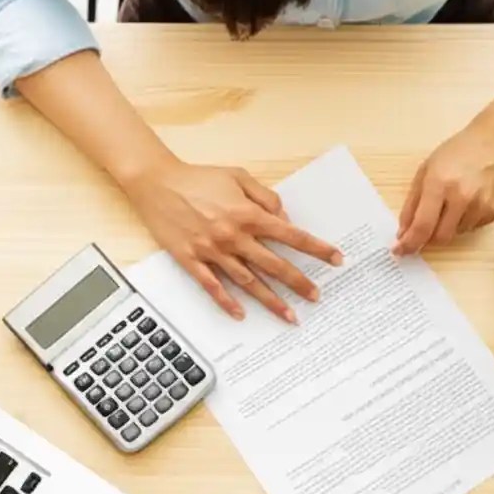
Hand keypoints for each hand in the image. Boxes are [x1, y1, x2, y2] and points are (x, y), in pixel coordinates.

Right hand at [124, 159, 342, 322]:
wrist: (157, 182)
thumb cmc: (199, 177)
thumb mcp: (238, 177)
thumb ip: (265, 198)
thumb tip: (284, 220)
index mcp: (247, 214)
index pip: (291, 235)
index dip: (316, 248)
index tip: (336, 259)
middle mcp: (233, 235)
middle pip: (274, 264)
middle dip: (299, 282)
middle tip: (316, 297)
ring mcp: (211, 250)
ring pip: (247, 281)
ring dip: (270, 300)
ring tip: (289, 316)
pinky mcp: (191, 259)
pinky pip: (212, 285)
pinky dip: (226, 301)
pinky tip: (241, 314)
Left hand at [393, 78, 493, 255]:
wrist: (493, 143)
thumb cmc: (455, 154)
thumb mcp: (425, 171)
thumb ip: (412, 203)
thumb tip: (404, 232)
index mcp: (439, 184)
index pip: (422, 225)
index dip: (409, 243)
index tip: (400, 251)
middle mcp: (461, 197)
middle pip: (439, 238)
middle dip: (427, 238)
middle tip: (422, 230)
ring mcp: (480, 205)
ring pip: (455, 234)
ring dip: (446, 227)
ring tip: (449, 203)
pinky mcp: (493, 211)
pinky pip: (471, 228)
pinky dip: (463, 222)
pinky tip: (465, 203)